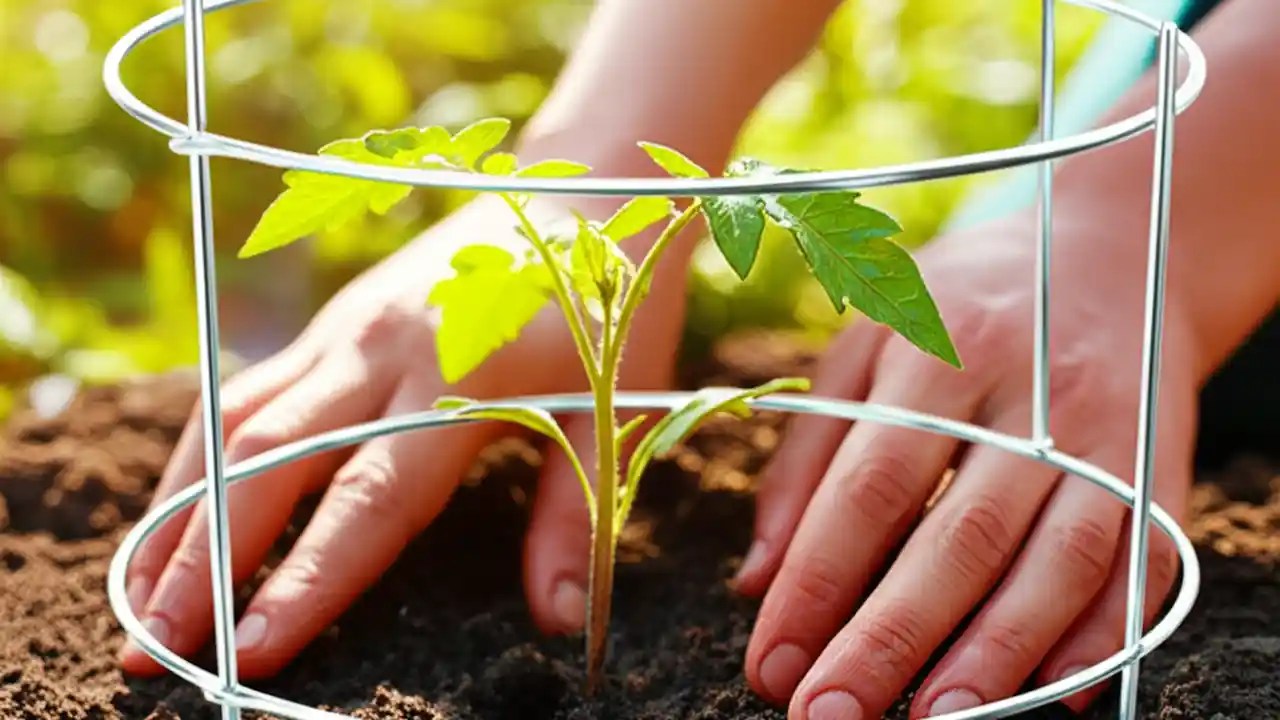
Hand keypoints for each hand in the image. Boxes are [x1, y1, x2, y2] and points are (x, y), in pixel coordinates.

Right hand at [119, 194, 689, 676]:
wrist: (574, 194)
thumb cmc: (605, 310)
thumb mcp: (614, 408)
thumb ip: (578, 513)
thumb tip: (561, 622)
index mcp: (458, 381)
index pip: (370, 497)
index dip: (309, 577)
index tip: (253, 649)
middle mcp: (380, 352)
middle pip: (269, 461)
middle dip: (203, 563)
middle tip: (150, 653)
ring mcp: (342, 332)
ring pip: (231, 422)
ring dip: (176, 513)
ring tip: (135, 601)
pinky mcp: (328, 324)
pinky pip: (239, 392)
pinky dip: (194, 461)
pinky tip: (172, 516)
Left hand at [735, 213, 1202, 717]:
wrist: (1106, 256)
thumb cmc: (958, 310)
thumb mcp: (865, 347)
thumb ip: (808, 458)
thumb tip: (758, 581)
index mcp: (940, 351)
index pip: (872, 483)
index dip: (820, 578)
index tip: (772, 660)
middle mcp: (1034, 393)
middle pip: (963, 533)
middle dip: (894, 636)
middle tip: (831, 713)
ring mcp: (1110, 433)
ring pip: (1061, 560)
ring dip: (998, 654)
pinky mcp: (1161, 468)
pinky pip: (1141, 566)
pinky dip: (1099, 638)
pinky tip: (1050, 698)